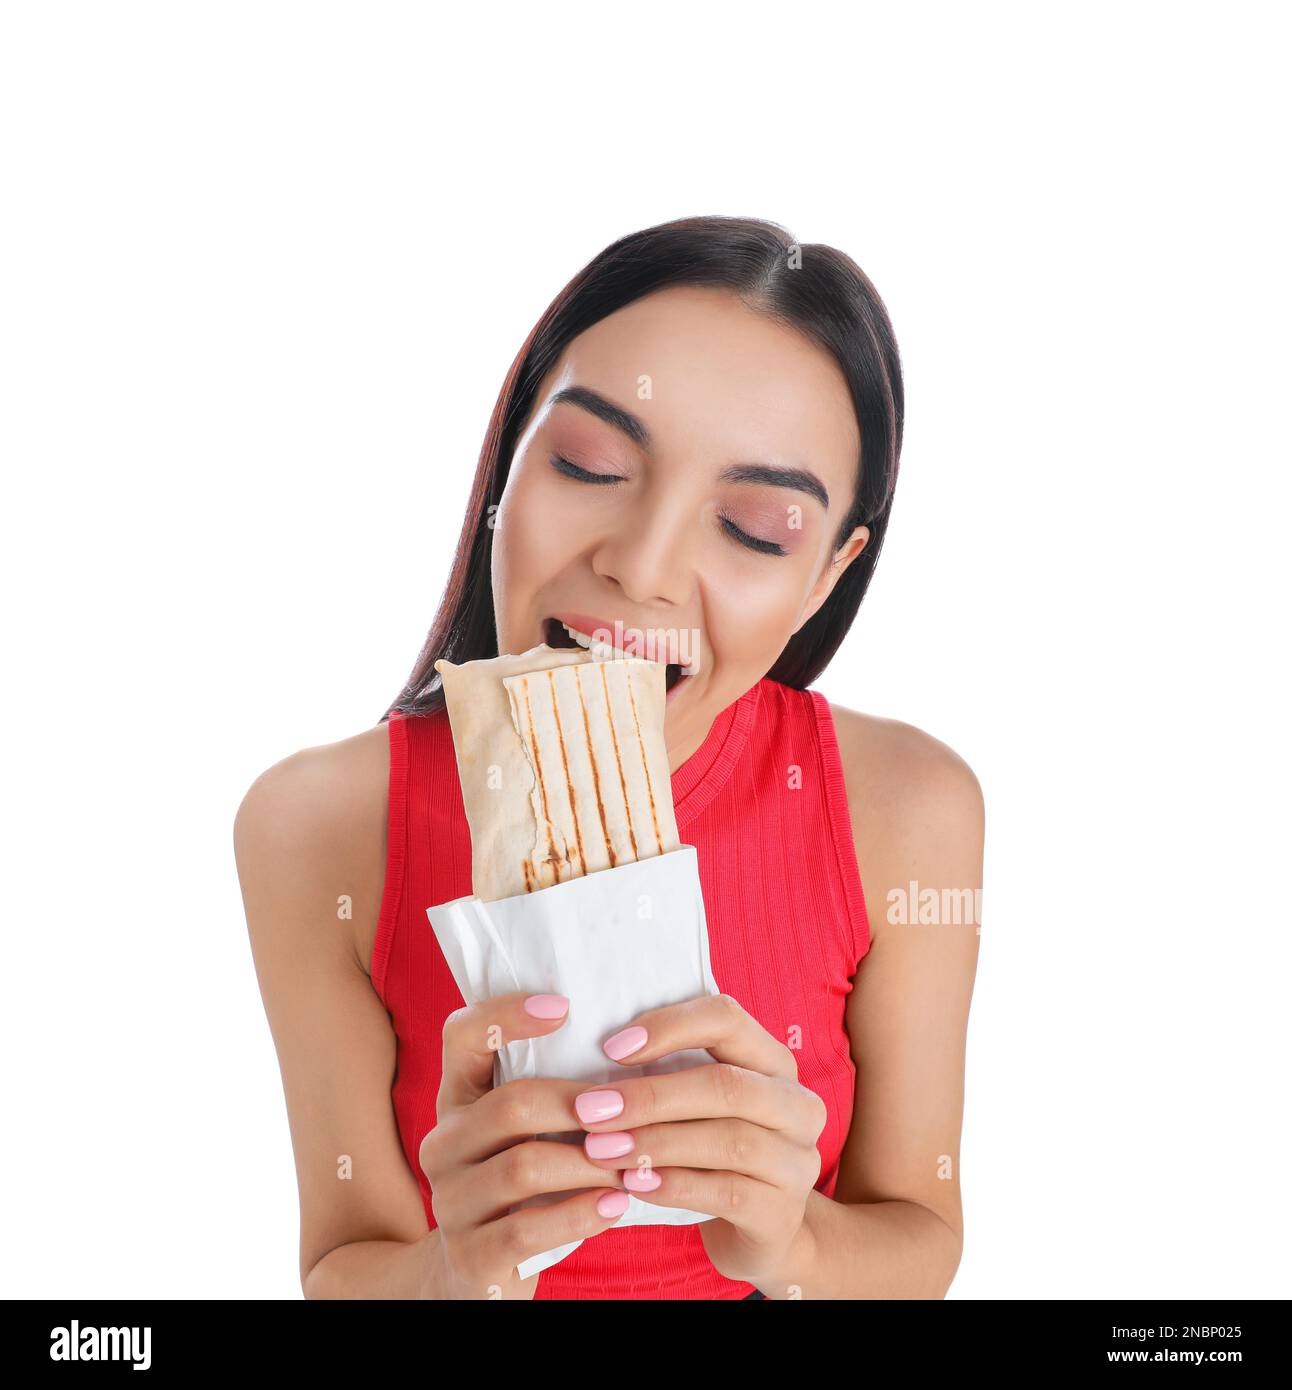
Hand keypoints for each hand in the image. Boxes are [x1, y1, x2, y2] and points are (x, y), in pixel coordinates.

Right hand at [419, 991, 633, 1299]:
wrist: (475, 1273)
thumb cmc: (522, 1185)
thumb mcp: (523, 1132)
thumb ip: (550, 1090)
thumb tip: (629, 1041)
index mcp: (457, 1101)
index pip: (461, 1035)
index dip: (506, 1014)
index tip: (564, 1008)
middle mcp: (443, 1144)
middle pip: (510, 1105)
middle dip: (577, 1105)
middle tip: (629, 1109)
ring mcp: (450, 1202)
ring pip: (523, 1167)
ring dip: (590, 1163)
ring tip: (634, 1162)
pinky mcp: (470, 1257)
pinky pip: (528, 1229)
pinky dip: (581, 1214)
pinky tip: (618, 1204)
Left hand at [575, 993, 826, 1289]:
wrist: (760, 1231)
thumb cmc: (714, 1152)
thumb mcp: (701, 1105)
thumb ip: (671, 1072)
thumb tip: (601, 1049)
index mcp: (774, 1062)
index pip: (728, 1019)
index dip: (670, 1027)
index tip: (612, 1048)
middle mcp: (798, 1105)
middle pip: (727, 1085)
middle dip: (652, 1095)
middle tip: (591, 1109)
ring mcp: (798, 1162)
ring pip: (729, 1141)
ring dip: (657, 1142)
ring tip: (602, 1148)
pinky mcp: (783, 1213)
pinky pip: (728, 1193)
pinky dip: (676, 1185)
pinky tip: (634, 1183)